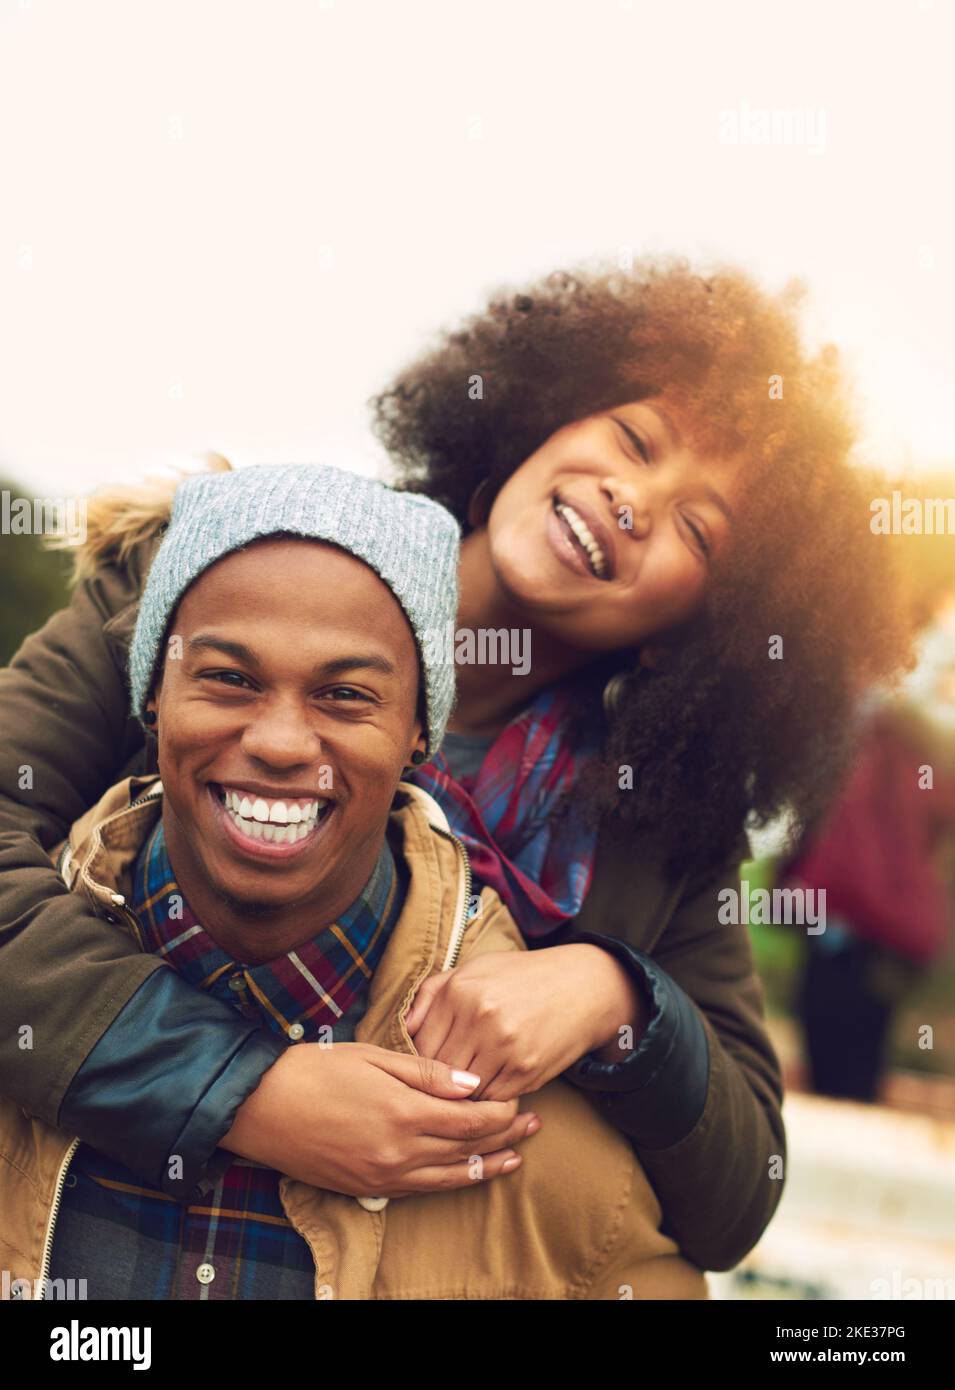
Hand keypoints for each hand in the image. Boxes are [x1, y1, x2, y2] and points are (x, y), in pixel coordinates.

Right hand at [221, 1041, 540, 1197]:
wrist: (261, 1107)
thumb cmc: (315, 1070)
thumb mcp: (373, 1056)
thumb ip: (427, 1073)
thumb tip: (472, 1084)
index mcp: (404, 1113)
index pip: (470, 1119)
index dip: (500, 1110)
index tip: (520, 1098)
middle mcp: (399, 1152)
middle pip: (467, 1148)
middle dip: (504, 1136)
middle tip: (534, 1123)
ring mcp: (383, 1176)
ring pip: (449, 1176)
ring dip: (487, 1167)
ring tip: (516, 1159)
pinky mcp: (367, 1188)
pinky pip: (422, 1189)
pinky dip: (451, 1182)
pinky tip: (467, 1174)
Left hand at [404, 944, 645, 1101]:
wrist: (581, 986)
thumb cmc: (519, 977)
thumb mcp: (472, 970)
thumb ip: (431, 994)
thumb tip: (402, 1028)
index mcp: (459, 991)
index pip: (418, 1047)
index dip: (415, 1066)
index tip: (418, 1073)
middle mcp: (479, 1017)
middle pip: (437, 1073)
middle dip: (434, 1086)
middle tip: (434, 1091)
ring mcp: (504, 1046)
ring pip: (463, 1092)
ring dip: (460, 1097)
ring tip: (459, 1094)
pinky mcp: (526, 1069)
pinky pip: (492, 1100)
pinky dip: (488, 1100)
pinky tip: (489, 1089)